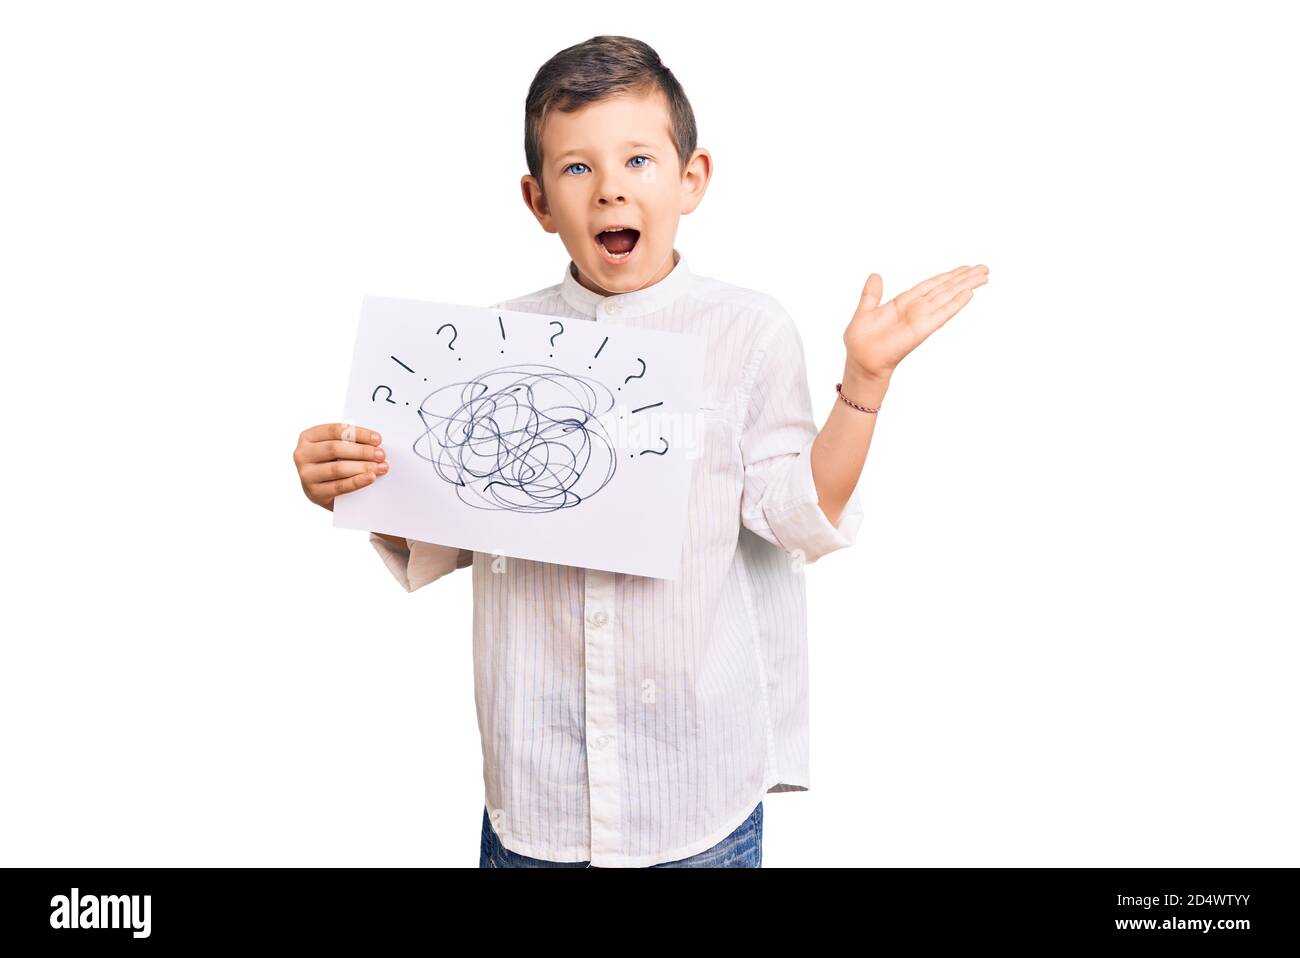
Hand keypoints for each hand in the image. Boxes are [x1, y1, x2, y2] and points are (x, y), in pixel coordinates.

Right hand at [293, 422, 387, 511]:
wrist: (323, 491)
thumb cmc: (333, 463)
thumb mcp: (337, 449)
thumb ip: (350, 442)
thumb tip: (375, 443)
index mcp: (308, 437)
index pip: (335, 430)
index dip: (359, 434)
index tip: (378, 439)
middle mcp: (302, 454)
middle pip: (335, 449)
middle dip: (362, 451)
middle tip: (381, 455)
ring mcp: (306, 474)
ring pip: (337, 468)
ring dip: (363, 467)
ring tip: (381, 467)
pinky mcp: (315, 493)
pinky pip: (339, 486)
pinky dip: (357, 481)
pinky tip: (371, 477)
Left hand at [842, 264, 988, 380]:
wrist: (860, 361)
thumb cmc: (861, 341)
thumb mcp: (865, 310)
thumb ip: (872, 294)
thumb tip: (875, 275)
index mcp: (904, 302)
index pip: (931, 284)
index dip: (948, 275)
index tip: (966, 267)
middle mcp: (917, 308)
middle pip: (945, 289)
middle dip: (964, 278)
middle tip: (984, 268)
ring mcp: (921, 318)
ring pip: (948, 297)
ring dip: (966, 286)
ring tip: (984, 276)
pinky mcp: (922, 329)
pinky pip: (941, 314)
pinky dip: (955, 304)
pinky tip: (969, 294)